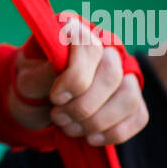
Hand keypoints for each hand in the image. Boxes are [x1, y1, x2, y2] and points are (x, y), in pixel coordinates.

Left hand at [7, 12, 149, 145]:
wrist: (37, 103)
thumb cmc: (32, 85)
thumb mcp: (27, 79)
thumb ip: (43, 73)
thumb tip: (62, 69)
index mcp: (76, 30)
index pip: (90, 47)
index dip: (74, 78)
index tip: (55, 98)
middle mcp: (105, 45)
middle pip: (111, 74)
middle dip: (84, 105)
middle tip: (58, 117)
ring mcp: (122, 71)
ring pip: (129, 96)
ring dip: (98, 121)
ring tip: (71, 129)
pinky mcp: (131, 97)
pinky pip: (139, 116)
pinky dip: (114, 133)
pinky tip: (90, 138)